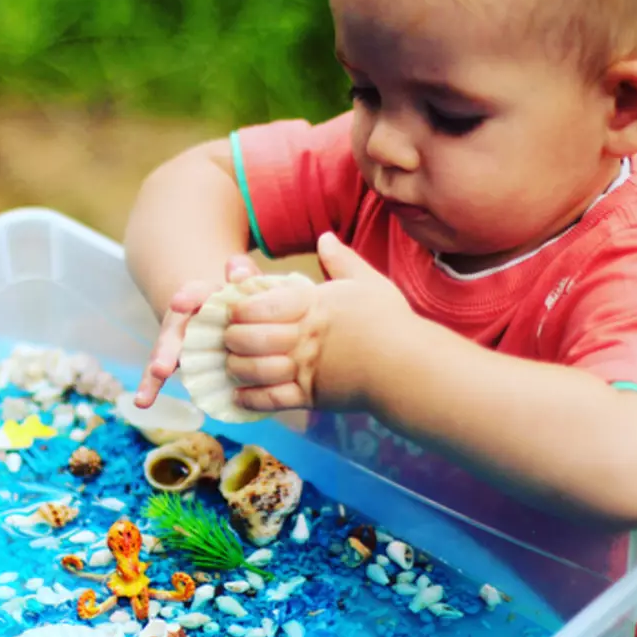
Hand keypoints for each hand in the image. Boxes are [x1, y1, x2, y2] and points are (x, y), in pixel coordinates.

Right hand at [135, 254, 262, 406]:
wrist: (219, 312)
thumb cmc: (237, 300)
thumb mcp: (244, 285)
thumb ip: (244, 275)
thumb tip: (237, 271)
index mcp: (203, 297)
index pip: (194, 293)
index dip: (187, 298)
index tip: (178, 302)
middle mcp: (183, 318)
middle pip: (172, 331)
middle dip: (166, 350)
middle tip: (161, 368)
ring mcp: (176, 340)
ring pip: (162, 353)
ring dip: (156, 370)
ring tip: (146, 393)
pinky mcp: (172, 359)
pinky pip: (158, 373)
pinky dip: (149, 387)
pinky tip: (142, 402)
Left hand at [226, 233, 414, 411]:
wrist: (410, 365)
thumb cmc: (390, 322)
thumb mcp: (367, 283)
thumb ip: (341, 261)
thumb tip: (325, 237)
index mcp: (310, 305)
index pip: (259, 305)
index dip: (238, 308)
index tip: (232, 310)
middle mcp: (302, 336)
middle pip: (248, 337)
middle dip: (230, 338)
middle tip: (226, 339)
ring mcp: (304, 368)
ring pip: (254, 369)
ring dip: (236, 367)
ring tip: (231, 365)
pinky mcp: (310, 396)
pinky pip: (271, 399)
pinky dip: (250, 399)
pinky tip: (238, 395)